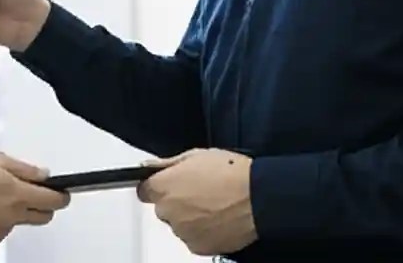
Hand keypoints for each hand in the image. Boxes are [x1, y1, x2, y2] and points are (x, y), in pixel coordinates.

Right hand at [0, 151, 70, 251]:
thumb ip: (24, 168)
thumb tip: (43, 174)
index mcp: (17, 195)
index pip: (54, 201)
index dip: (61, 195)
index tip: (62, 193)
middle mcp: (11, 218)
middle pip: (42, 217)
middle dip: (42, 206)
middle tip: (29, 194)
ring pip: (13, 223)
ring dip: (8, 212)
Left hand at [137, 148, 256, 255]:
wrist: (257, 197)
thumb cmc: (231, 173)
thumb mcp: (196, 155)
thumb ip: (168, 164)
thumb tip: (149, 166)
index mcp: (164, 186)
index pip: (145, 190)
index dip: (159, 187)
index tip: (169, 185)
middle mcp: (168, 211)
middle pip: (164, 208)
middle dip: (176, 202)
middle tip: (200, 193)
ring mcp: (182, 231)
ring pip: (179, 224)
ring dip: (190, 218)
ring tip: (214, 206)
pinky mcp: (198, 246)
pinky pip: (194, 239)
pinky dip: (203, 232)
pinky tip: (219, 218)